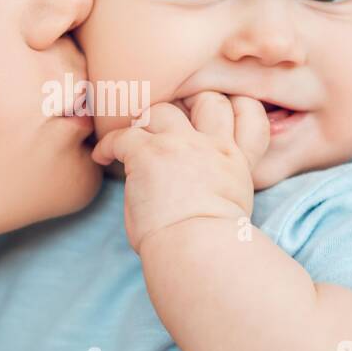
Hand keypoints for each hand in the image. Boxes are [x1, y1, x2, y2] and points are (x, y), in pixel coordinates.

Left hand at [90, 93, 269, 253]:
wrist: (200, 251)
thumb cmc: (213, 246)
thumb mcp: (232, 209)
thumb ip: (217, 183)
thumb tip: (191, 185)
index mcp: (236, 161)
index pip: (249, 113)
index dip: (236, 106)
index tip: (218, 117)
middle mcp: (213, 146)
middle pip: (209, 99)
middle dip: (191, 104)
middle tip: (172, 120)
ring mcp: (181, 145)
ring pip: (164, 109)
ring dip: (148, 120)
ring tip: (136, 137)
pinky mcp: (148, 153)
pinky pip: (122, 135)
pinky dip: (108, 145)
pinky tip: (102, 156)